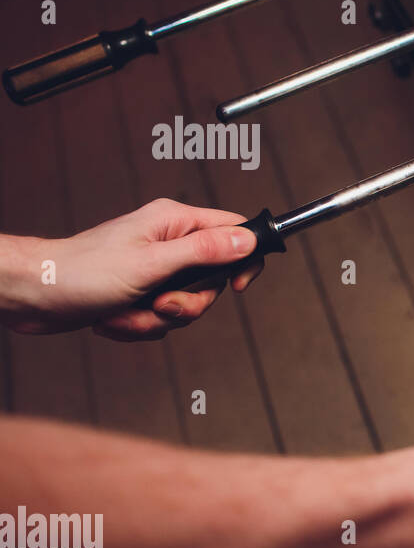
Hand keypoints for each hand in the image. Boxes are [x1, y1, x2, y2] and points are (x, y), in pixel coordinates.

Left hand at [2, 199, 262, 339]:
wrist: (33, 295)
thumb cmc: (80, 272)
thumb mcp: (152, 264)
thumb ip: (204, 252)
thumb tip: (248, 240)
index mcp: (174, 222)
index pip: (234, 230)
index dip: (244, 259)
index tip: (236, 286)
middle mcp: (168, 242)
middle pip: (212, 279)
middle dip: (186, 304)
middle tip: (159, 303)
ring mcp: (154, 269)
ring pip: (187, 304)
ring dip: (156, 319)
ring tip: (125, 312)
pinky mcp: (140, 292)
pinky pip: (162, 318)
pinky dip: (140, 325)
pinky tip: (113, 318)